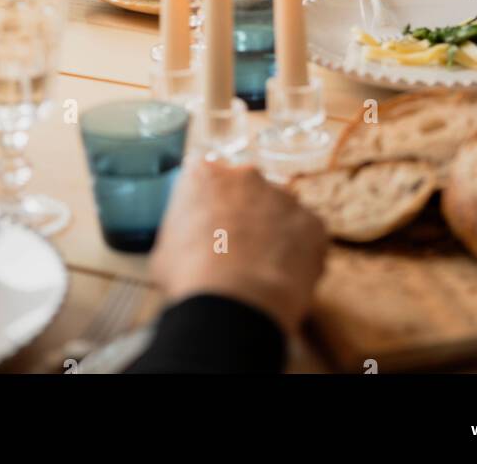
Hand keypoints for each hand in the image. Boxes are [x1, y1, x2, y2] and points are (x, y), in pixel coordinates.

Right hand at [149, 159, 327, 336]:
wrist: (233, 302)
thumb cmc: (190, 279)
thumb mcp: (164, 251)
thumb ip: (180, 235)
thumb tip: (185, 248)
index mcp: (204, 174)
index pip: (205, 177)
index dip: (207, 204)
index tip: (208, 226)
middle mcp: (246, 175)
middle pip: (246, 189)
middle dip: (243, 213)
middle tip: (235, 249)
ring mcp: (283, 196)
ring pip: (279, 210)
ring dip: (272, 232)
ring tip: (260, 270)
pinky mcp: (313, 222)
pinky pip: (307, 235)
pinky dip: (299, 253)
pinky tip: (283, 278)